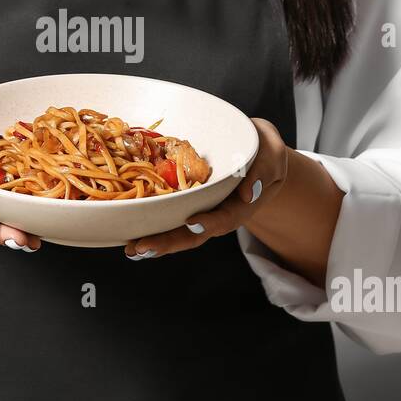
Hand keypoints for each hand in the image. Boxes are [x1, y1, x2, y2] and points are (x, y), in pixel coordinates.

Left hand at [123, 117, 288, 259]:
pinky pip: (168, 217)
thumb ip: (264, 170)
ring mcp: (201, 212)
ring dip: (155, 242)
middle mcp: (217, 214)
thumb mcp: (271, 155)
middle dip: (169, 243)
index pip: (225, 218)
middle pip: (194, 235)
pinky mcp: (186, 205)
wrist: (255, 156)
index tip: (191, 223)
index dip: (209, 222)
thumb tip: (248, 193)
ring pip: (178, 232)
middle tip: (143, 247)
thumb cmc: (263, 152)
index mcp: (239, 205)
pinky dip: (150, 226)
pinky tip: (128, 233)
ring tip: (132, 248)